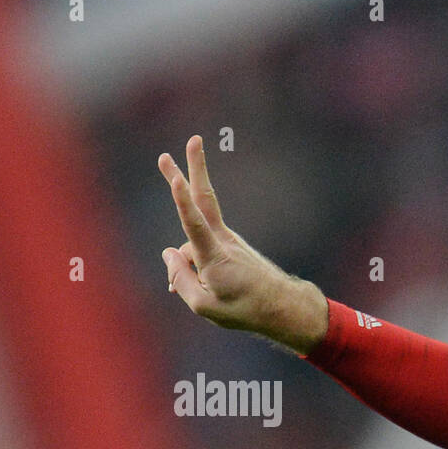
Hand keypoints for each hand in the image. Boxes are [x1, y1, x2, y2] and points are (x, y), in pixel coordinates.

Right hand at [158, 135, 326, 353]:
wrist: (280, 307)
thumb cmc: (242, 309)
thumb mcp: (202, 305)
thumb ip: (180, 278)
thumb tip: (168, 254)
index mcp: (214, 256)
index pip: (193, 224)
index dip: (182, 200)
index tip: (176, 178)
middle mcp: (221, 241)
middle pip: (205, 198)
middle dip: (196, 168)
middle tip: (193, 139)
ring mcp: (227, 240)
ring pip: (194, 235)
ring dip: (185, 226)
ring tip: (187, 220)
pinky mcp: (228, 245)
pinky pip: (201, 248)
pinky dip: (194, 265)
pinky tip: (202, 287)